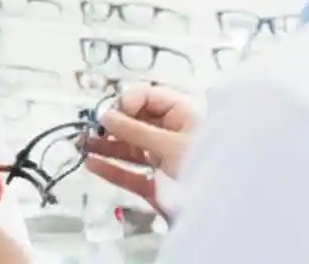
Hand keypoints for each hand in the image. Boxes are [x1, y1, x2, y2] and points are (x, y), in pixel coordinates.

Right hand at [84, 85, 197, 216]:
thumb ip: (135, 130)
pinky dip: (111, 169)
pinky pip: (129, 173)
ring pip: (128, 148)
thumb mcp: (170, 144)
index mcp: (182, 115)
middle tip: (94, 128)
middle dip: (111, 124)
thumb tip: (106, 116)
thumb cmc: (209, 166)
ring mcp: (163, 160)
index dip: (128, 101)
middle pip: (134, 122)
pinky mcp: (157, 183)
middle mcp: (171, 135)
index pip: (148, 98)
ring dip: (105, 146)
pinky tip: (93, 163)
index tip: (113, 111)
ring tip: (83, 143)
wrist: (225, 209)